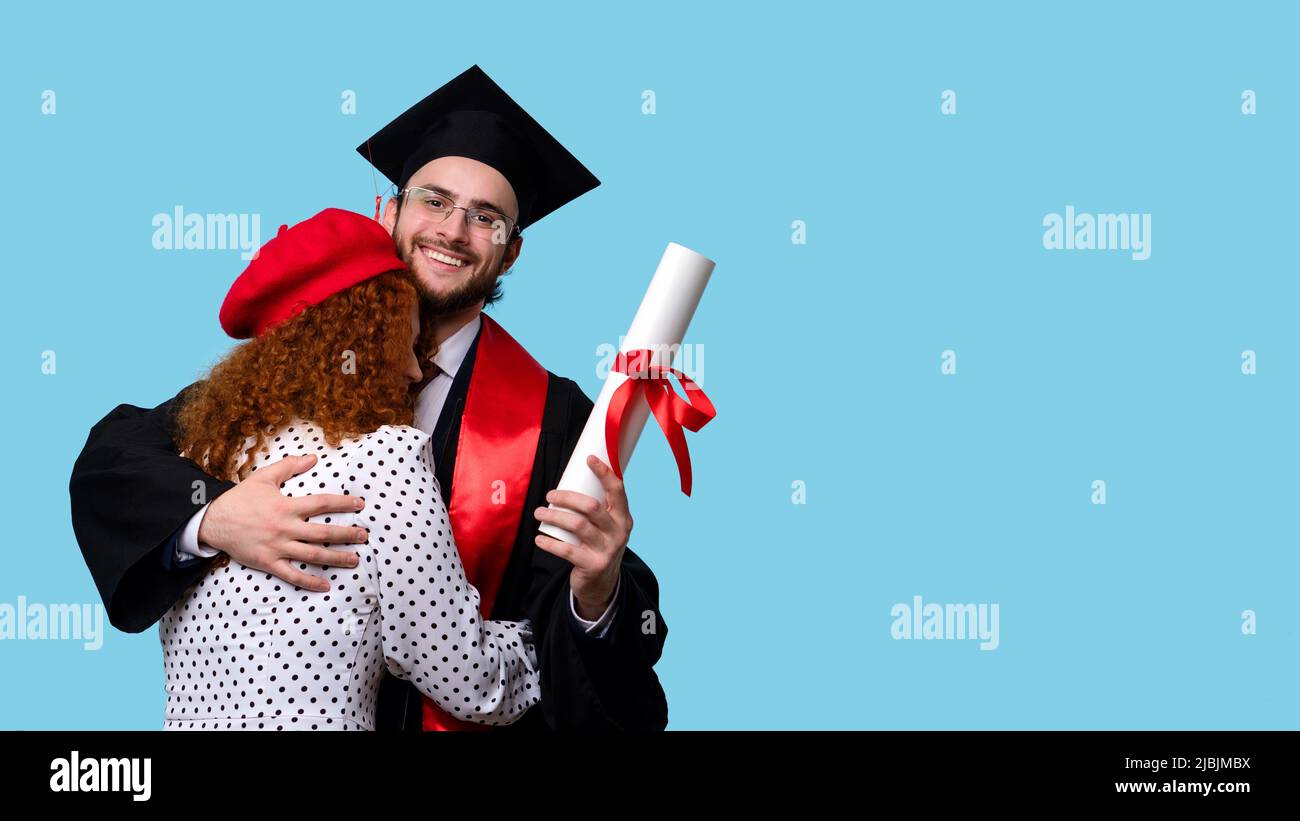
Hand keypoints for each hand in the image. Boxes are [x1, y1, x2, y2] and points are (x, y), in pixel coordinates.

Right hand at [197, 453, 367, 591]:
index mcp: (286, 506)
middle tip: (364, 536)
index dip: (343, 503)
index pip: (322, 503)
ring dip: (335, 558)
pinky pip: (292, 575)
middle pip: (322, 532)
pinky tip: (325, 586)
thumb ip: (289, 466)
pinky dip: (309, 582)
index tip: (360, 504)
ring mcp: (277, 547)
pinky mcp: (268, 563)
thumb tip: (313, 458)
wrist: (212, 520)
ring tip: (354, 560)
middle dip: (346, 534)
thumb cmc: (240, 498)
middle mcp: (284, 528)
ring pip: (312, 555)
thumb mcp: (264, 477)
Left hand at [533, 455, 630, 619]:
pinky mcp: (593, 565)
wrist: (602, 584)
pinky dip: (550, 543)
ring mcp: (607, 550)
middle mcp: (619, 533)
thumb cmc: (599, 545)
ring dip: (554, 516)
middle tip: (549, 494)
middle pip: (592, 506)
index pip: (617, 490)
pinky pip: (567, 551)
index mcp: (624, 518)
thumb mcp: (606, 527)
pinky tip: (539, 538)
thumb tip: (572, 478)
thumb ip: (596, 508)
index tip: (589, 458)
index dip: (604, 473)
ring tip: (539, 512)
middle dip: (567, 497)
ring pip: (578, 525)